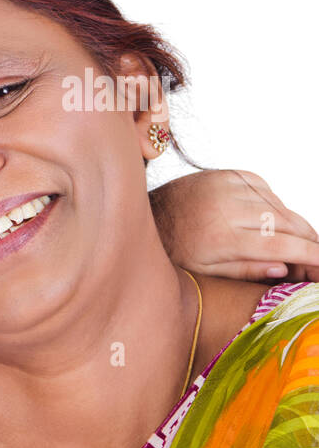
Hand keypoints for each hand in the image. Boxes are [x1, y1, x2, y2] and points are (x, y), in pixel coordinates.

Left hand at [153, 170, 318, 281]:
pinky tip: (273, 220)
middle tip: (318, 257)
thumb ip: (245, 271)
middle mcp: (225, 206)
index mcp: (219, 237)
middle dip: (309, 240)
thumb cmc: (175, 251)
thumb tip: (286, 269)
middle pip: (285, 223)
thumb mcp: (204, 273)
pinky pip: (264, 189)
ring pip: (277, 205)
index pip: (279, 246)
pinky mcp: (225, 174)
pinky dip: (273, 204)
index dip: (310, 255)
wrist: (145, 216)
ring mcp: (225, 185)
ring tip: (302, 243)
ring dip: (294, 224)